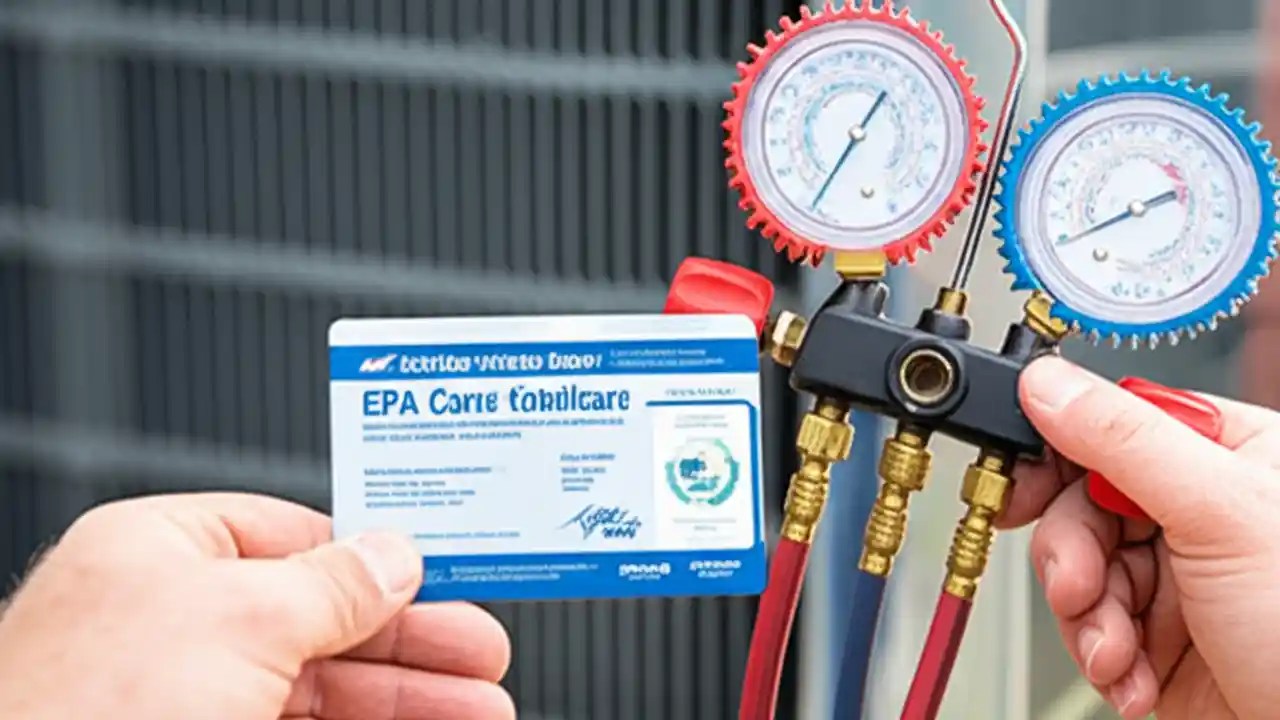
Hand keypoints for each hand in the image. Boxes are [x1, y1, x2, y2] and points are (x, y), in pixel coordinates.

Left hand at [0, 493, 513, 719]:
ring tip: (481, 712)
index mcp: (159, 554)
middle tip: (481, 656)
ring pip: (322, 691)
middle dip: (413, 640)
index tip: (444, 574)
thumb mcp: (239, 617)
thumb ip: (332, 581)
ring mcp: (184, 701)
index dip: (375, 555)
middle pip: (322, 619)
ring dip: (408, 700)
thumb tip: (393, 553)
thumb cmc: (82, 713)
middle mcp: (171, 625)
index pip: (292, 534)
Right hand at [1002, 357, 1279, 719]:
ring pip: (1080, 569)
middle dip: (1073, 554)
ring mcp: (1179, 578)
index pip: (1114, 423)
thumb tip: (1048, 384)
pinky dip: (1101, 656)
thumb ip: (1125, 440)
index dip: (1057, 450)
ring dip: (1086, 616)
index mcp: (1230, 456)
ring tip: (1115, 649)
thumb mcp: (1221, 513)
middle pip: (1083, 501)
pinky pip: (1091, 627)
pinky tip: (1131, 674)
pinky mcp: (1160, 640)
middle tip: (1077, 584)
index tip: (1019, 480)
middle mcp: (1202, 513)